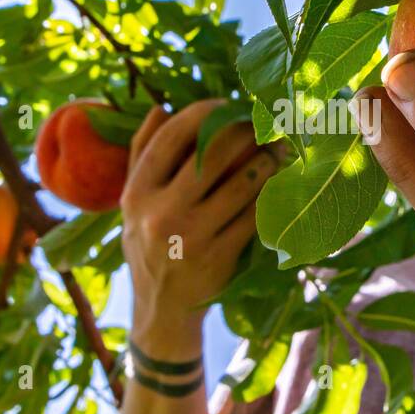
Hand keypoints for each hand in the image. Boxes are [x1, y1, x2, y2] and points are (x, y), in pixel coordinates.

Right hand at [121, 100, 277, 350]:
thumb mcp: (131, 202)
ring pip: (244, 182)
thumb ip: (141, 153)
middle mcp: (161, 214)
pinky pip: (257, 214)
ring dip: (268, 159)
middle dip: (246, 130)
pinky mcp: (221, 257)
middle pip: (214, 153)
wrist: (161, 309)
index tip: (227, 103)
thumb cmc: (148, 243)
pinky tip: (283, 181)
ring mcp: (193, 238)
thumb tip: (161, 107)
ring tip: (279, 148)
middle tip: (264, 122)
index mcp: (136, 194)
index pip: (172, 137)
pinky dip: (274, 194)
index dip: (204, 112)